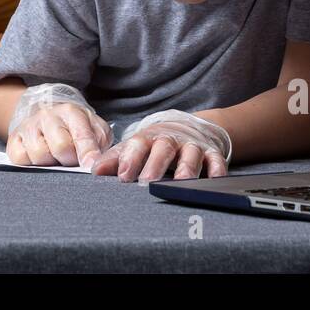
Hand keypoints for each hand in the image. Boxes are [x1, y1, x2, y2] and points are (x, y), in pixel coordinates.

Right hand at [5, 83, 112, 169]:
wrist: (45, 116)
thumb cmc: (72, 127)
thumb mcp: (92, 129)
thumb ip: (99, 143)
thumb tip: (94, 162)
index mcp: (71, 112)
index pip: (81, 136)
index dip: (88, 153)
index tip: (90, 166)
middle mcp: (48, 115)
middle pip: (61, 147)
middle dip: (69, 160)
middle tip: (71, 159)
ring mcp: (28, 127)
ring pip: (40, 155)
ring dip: (50, 163)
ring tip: (54, 158)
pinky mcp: (14, 141)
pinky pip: (21, 160)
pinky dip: (31, 165)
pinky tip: (39, 159)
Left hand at [90, 110, 231, 182]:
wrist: (188, 127)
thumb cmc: (155, 142)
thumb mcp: (135, 146)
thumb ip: (115, 159)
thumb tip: (93, 170)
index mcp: (149, 138)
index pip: (138, 145)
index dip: (131, 159)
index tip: (123, 175)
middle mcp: (171, 140)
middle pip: (164, 149)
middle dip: (156, 164)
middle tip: (147, 182)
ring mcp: (192, 146)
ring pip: (191, 154)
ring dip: (186, 167)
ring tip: (181, 182)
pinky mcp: (212, 153)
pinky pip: (216, 161)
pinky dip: (216, 169)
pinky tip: (214, 179)